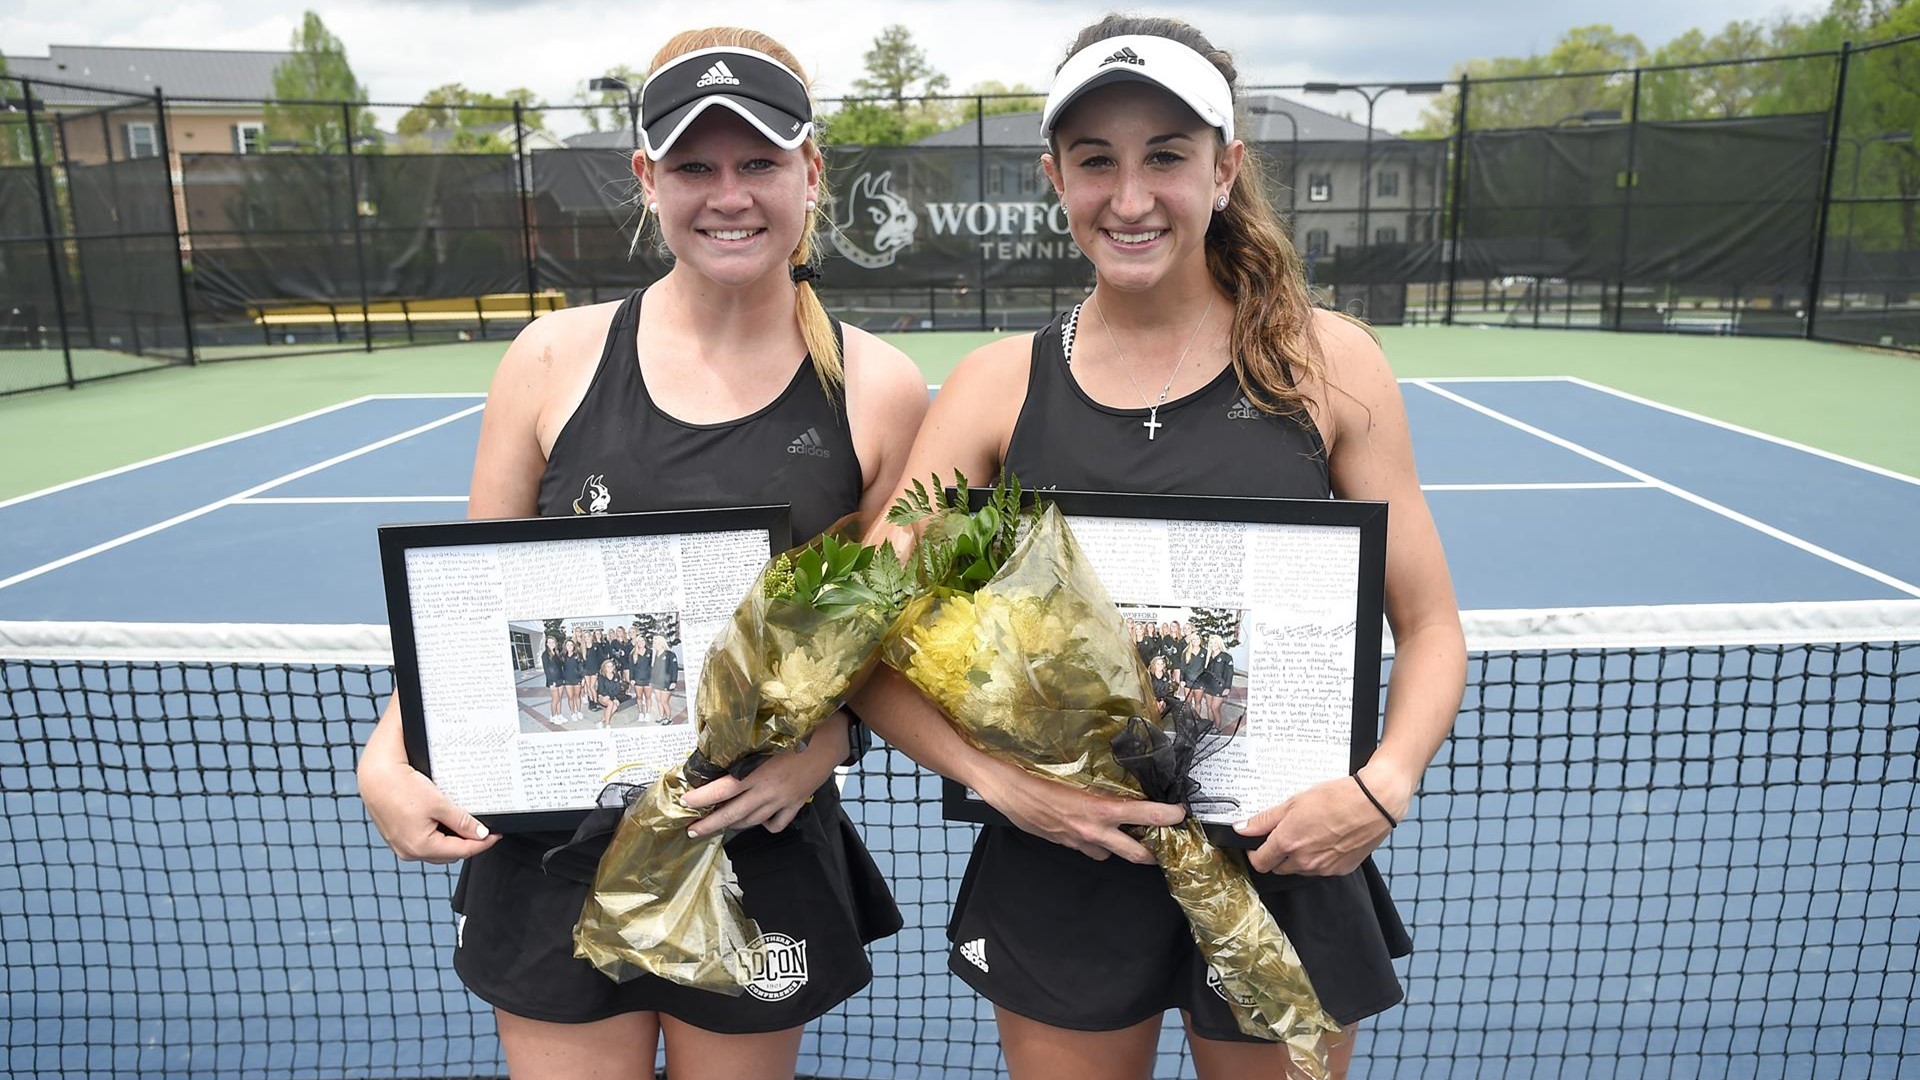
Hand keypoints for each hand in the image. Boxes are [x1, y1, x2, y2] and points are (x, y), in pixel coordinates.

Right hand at [358, 754, 497, 863]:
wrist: (375, 775)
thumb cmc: (402, 787)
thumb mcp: (439, 803)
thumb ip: (462, 821)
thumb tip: (481, 834)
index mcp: (421, 847)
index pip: (462, 851)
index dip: (483, 844)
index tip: (496, 835)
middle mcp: (409, 852)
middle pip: (449, 853)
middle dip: (467, 842)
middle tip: (483, 827)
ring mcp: (401, 845)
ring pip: (436, 848)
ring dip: (452, 839)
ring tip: (465, 822)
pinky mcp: (397, 835)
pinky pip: (423, 840)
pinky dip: (437, 834)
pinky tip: (444, 820)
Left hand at [681, 714, 851, 836]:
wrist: (831, 740)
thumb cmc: (799, 730)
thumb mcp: (767, 737)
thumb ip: (746, 748)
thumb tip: (720, 753)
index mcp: (758, 772)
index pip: (722, 790)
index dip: (701, 798)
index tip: (685, 801)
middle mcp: (767, 791)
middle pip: (732, 814)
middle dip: (709, 824)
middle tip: (692, 830)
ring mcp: (782, 801)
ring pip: (752, 821)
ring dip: (733, 824)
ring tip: (720, 823)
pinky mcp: (795, 804)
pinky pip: (776, 823)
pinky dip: (765, 824)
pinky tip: (759, 819)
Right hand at [974, 757, 1183, 864]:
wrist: (999, 784)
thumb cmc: (1032, 769)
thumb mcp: (1072, 768)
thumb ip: (1099, 778)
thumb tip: (1122, 776)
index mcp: (1098, 809)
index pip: (1147, 816)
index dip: (1170, 816)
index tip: (1181, 812)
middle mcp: (1091, 831)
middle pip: (1137, 853)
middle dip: (1155, 851)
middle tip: (1165, 841)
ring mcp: (1076, 841)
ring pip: (1111, 853)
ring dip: (1122, 846)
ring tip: (1128, 832)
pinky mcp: (1062, 844)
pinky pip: (1088, 848)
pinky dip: (1097, 841)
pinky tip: (1093, 827)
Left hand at [1233, 767, 1406, 875]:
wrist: (1374, 803)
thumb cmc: (1337, 797)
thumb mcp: (1294, 802)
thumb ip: (1265, 819)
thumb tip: (1241, 828)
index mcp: (1288, 843)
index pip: (1259, 862)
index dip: (1255, 853)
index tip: (1258, 844)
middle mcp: (1304, 861)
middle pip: (1278, 868)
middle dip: (1276, 855)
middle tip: (1286, 834)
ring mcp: (1323, 868)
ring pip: (1299, 870)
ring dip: (1298, 857)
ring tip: (1310, 833)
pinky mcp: (1340, 870)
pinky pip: (1321, 870)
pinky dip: (1319, 859)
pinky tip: (1327, 840)